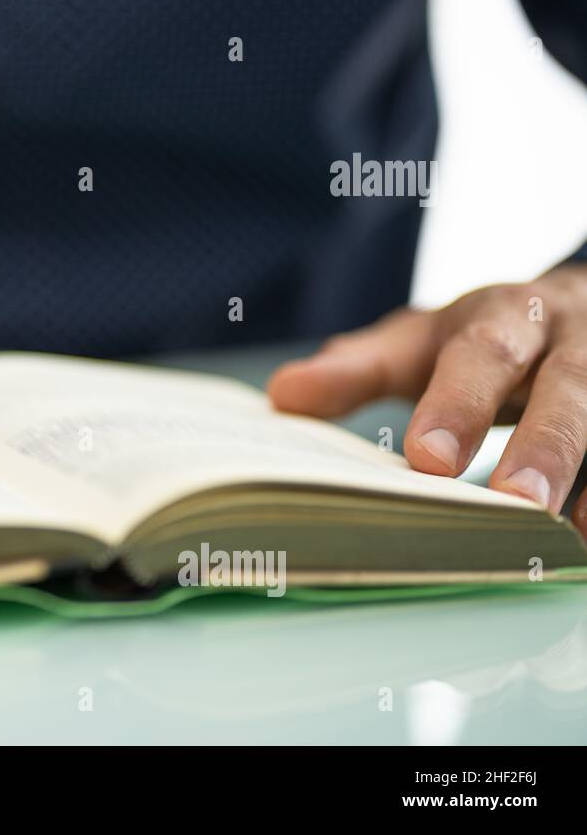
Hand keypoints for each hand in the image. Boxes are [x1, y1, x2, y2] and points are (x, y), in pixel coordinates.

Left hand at [268, 264, 586, 532]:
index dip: (455, 403)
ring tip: (565, 532)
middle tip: (514, 501)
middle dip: (545, 440)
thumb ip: (358, 370)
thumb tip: (282, 395)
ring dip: (586, 467)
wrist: (581, 307)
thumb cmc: (484, 340)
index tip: (426, 458)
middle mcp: (566, 336)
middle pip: (566, 382)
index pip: (475, 354)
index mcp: (500, 317)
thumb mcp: (420, 344)